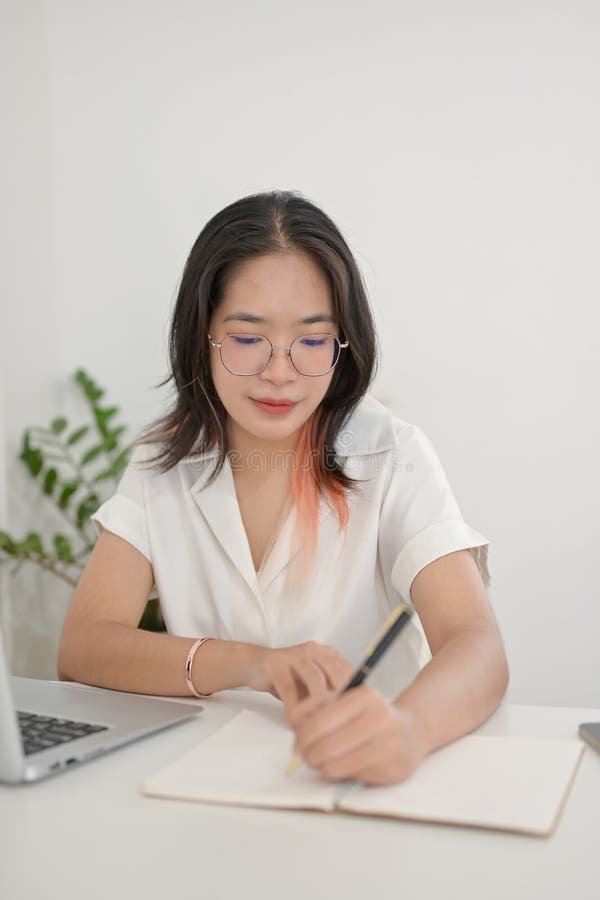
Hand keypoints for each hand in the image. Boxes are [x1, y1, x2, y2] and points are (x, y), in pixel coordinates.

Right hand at [247, 641, 354, 720]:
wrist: (255, 666)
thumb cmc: (289, 679)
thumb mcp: (313, 687)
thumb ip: (329, 695)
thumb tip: (349, 717)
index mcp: (328, 654)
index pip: (348, 672)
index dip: (353, 694)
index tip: (355, 716)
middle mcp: (315, 650)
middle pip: (335, 673)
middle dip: (339, 700)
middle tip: (340, 724)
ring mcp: (295, 654)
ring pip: (315, 678)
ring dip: (318, 704)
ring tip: (319, 725)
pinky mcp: (276, 662)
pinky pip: (289, 687)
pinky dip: (294, 706)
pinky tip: (295, 721)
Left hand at [288, 685, 428, 785]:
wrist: (414, 730)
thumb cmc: (372, 715)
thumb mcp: (346, 701)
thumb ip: (316, 707)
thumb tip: (295, 727)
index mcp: (365, 697)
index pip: (320, 722)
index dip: (302, 738)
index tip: (297, 746)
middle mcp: (380, 719)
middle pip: (325, 747)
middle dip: (309, 756)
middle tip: (307, 758)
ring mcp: (389, 746)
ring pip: (335, 766)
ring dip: (322, 768)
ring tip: (323, 763)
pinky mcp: (393, 770)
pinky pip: (352, 779)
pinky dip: (342, 774)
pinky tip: (346, 766)